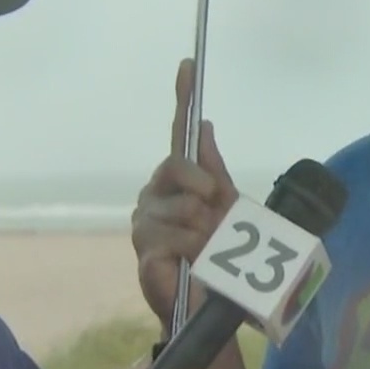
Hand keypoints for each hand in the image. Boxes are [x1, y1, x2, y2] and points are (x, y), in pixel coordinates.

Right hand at [131, 59, 238, 323]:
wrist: (211, 304)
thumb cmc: (217, 257)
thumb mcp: (226, 209)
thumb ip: (213, 169)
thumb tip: (205, 124)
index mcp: (176, 181)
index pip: (179, 134)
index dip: (182, 97)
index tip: (189, 64)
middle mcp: (153, 195)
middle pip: (177, 167)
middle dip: (203, 190)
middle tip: (215, 216)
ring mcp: (143, 223)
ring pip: (182, 209)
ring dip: (205, 233)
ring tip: (207, 253)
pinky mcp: (144, 253)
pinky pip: (176, 239)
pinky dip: (192, 252)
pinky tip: (191, 264)